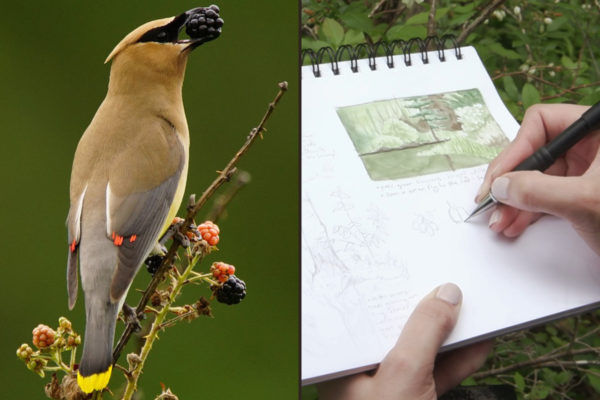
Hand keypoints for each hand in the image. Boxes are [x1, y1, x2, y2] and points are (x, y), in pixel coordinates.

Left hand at [317, 283, 491, 399]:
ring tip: (471, 307)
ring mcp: (389, 387)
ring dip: (448, 331)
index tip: (410, 265)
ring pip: (420, 349)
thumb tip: (445, 296)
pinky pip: (437, 372)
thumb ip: (423, 333)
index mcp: (342, 360)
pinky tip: (478, 343)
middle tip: (444, 280)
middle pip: (394, 327)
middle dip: (424, 307)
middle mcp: (361, 370)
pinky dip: (459, 359)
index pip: (364, 311)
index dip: (387, 287)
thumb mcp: (402, 376)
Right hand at [475, 104, 599, 255]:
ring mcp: (588, 170)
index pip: (543, 123)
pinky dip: (529, 210)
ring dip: (515, 200)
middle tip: (490, 204)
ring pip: (538, 177)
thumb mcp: (584, 202)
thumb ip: (536, 190)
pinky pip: (547, 195)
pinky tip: (514, 225)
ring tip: (499, 223)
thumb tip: (500, 186)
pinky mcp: (585, 193)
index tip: (498, 180)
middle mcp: (592, 146)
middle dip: (511, 182)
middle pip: (536, 152)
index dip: (515, 151)